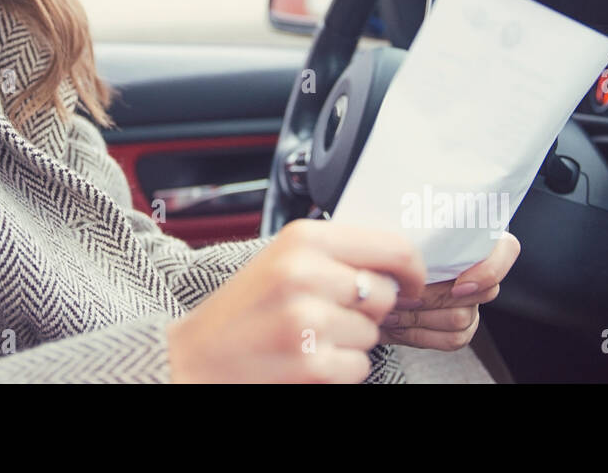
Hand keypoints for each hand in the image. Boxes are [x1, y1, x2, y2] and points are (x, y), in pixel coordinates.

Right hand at [167, 219, 426, 382]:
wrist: (194, 358)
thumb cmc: (240, 310)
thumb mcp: (280, 258)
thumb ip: (332, 252)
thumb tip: (395, 260)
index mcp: (301, 239)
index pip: (391, 246)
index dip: (412, 268)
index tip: (412, 281)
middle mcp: (305, 274)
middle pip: (384, 293)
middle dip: (368, 309)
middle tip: (330, 311)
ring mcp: (308, 322)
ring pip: (373, 333)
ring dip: (350, 340)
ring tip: (308, 334)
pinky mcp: (312, 365)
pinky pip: (359, 366)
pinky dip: (339, 368)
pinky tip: (306, 357)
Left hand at [377, 232, 519, 350]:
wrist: (377, 281)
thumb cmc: (391, 247)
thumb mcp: (402, 233)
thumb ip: (415, 237)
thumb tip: (407, 251)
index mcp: (474, 239)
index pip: (507, 250)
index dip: (488, 271)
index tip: (459, 285)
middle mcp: (479, 272)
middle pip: (478, 292)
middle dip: (432, 297)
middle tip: (401, 296)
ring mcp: (472, 302)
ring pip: (461, 318)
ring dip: (419, 316)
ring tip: (391, 309)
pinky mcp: (462, 329)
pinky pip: (452, 339)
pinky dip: (419, 334)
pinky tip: (396, 326)